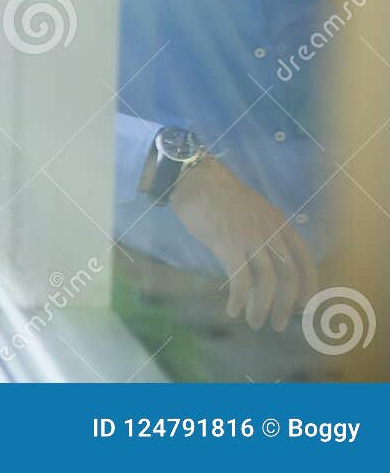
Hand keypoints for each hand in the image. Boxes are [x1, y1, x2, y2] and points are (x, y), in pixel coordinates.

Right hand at [168, 155, 318, 330]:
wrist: (194, 179)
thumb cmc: (218, 195)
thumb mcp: (253, 210)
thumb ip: (264, 232)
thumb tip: (266, 262)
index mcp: (279, 223)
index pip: (305, 260)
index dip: (308, 287)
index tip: (304, 307)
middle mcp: (271, 232)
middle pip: (289, 276)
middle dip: (287, 305)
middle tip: (279, 324)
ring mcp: (250, 238)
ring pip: (268, 282)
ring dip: (263, 307)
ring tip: (255, 323)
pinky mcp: (228, 244)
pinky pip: (240, 279)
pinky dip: (240, 299)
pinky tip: (233, 310)